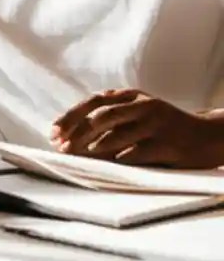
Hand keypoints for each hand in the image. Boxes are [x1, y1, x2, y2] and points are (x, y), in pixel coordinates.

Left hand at [51, 90, 223, 168]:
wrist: (209, 135)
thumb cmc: (163, 127)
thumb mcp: (137, 113)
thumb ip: (109, 118)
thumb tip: (68, 135)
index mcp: (131, 96)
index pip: (94, 102)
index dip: (70, 116)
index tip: (53, 132)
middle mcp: (143, 106)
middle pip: (102, 116)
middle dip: (77, 132)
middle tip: (61, 147)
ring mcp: (156, 124)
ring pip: (117, 134)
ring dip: (93, 146)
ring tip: (77, 155)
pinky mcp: (168, 144)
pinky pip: (138, 152)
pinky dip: (120, 157)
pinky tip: (107, 163)